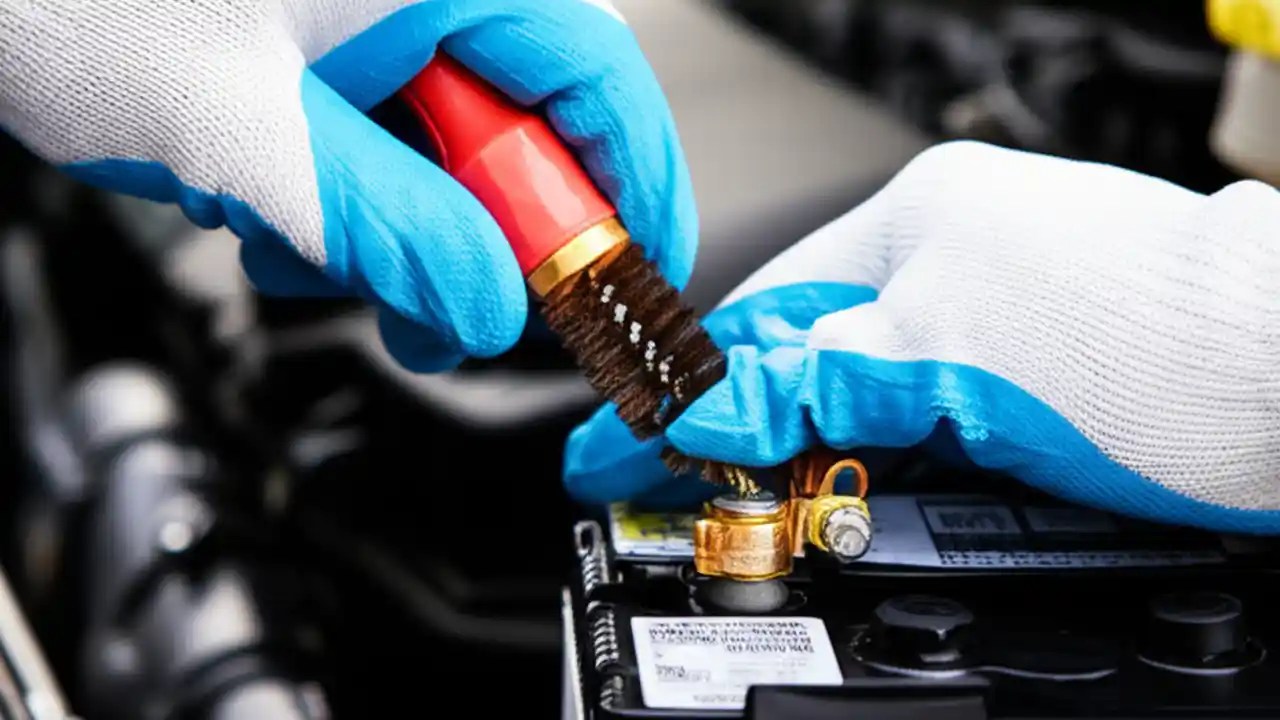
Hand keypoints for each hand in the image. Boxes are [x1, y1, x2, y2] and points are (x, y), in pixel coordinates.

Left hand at [0, 0, 694, 370]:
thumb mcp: (249, 137)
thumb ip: (390, 233)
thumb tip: (486, 306)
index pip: (599, 78)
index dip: (633, 192)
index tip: (634, 280)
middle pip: (522, 130)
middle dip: (484, 244)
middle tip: (449, 314)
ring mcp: (367, 12)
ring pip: (443, 152)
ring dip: (393, 236)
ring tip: (306, 253)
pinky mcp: (322, 45)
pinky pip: (378, 141)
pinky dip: (342, 205)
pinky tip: (270, 216)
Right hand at [565, 140, 1279, 533]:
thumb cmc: (1160, 345)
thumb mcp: (950, 356)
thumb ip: (819, 381)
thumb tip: (716, 408)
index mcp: (917, 221)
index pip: (762, 313)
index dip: (691, 388)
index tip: (630, 443)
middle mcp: (956, 264)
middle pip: (810, 360)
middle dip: (749, 433)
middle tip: (686, 493)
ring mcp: (999, 325)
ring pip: (869, 404)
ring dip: (822, 463)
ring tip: (770, 510)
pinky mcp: (1040, 387)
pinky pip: (932, 433)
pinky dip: (897, 475)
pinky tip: (880, 501)